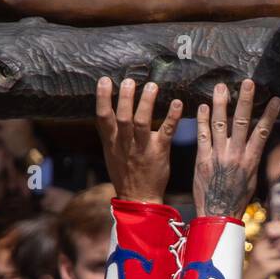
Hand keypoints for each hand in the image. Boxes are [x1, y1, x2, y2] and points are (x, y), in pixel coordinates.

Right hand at [95, 78, 183, 202]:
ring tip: (152, 86)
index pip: (103, 117)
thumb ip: (109, 131)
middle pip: (123, 118)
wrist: (138, 198)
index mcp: (112, 142)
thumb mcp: (110, 152)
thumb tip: (106, 107)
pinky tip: (177, 103)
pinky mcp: (159, 151)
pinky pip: (166, 132)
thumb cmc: (124, 172)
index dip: (102, 98)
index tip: (104, 80)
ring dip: (146, 104)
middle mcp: (125, 143)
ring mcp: (142, 148)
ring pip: (142, 123)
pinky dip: (172, 117)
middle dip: (125, 98)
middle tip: (129, 81)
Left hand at [193, 80, 279, 218]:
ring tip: (222, 87)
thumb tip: (257, 145)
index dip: (270, 114)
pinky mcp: (202, 159)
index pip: (262, 132)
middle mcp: (236, 155)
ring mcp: (218, 156)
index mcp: (251, 160)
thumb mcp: (251, 180)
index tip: (276, 99)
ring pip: (220, 125)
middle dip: (246, 101)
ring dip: (221, 104)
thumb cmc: (236, 199)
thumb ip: (251, 160)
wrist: (217, 215)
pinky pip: (202, 136)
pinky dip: (203, 120)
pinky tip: (203, 106)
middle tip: (248, 82)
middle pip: (242, 122)